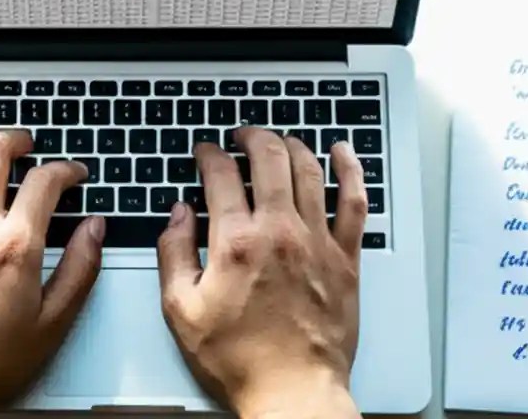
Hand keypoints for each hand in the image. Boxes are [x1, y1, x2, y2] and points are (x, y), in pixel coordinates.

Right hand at [157, 128, 367, 418]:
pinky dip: (350, 170)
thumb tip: (178, 214)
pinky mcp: (345, 258)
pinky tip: (343, 153)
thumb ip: (173, 253)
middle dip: (250, 137)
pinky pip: (354, 202)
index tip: (205, 152)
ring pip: (309, 170)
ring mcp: (317, 242)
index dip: (209, 154)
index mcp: (236, 242)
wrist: (292, 392)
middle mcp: (279, 232)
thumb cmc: (238, 359)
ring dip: (291, 144)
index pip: (221, 174)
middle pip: (269, 157)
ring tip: (278, 140)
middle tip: (241, 136)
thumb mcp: (181, 309)